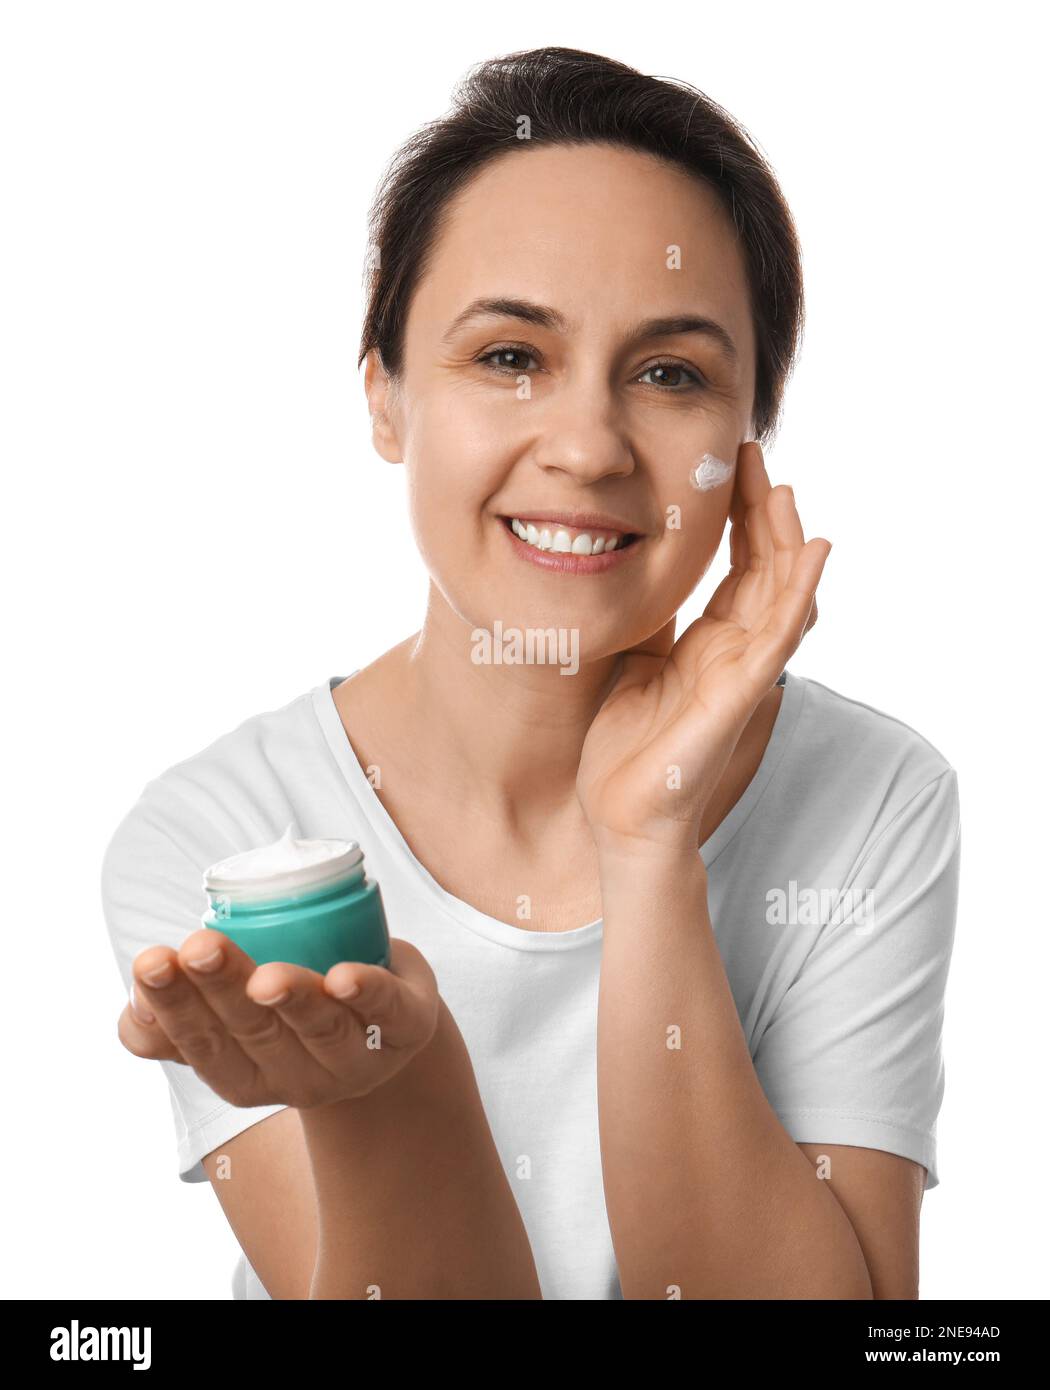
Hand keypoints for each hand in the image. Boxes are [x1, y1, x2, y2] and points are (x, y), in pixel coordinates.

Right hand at [117, 931, 439, 1108]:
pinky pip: (391, 1011)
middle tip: (197, 948)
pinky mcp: (409, 1026)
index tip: (152, 960)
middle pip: (257, 1032)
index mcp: (250, 1077)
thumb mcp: (229, 1029)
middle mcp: (302, 1077)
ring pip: (321, 1028)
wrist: (387, 1031)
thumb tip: (134, 1012)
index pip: (204, 1045)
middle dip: (224, 989)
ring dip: (293, 1000)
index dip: (175, 1007)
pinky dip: (368, 992)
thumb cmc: (289, 1017)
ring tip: (266, 975)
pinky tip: (343, 978)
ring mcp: (360, 1057)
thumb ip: (171, 1025)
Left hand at [577, 440, 830, 852]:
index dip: (741, 517)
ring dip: (786, 541)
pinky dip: (798, 594)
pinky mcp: (740, 695)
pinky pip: (777, 638)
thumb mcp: (635, 661)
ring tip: (784, 490)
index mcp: (711, 643)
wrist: (621, 814)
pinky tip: (812, 555)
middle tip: (754, 457)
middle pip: (765, 569)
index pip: (740, 568)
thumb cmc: (627, 746)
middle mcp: (735, 652)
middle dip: (763, 512)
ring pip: (779, 595)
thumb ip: (653, 620)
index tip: (733, 467)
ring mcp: (743, 673)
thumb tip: (642, 569)